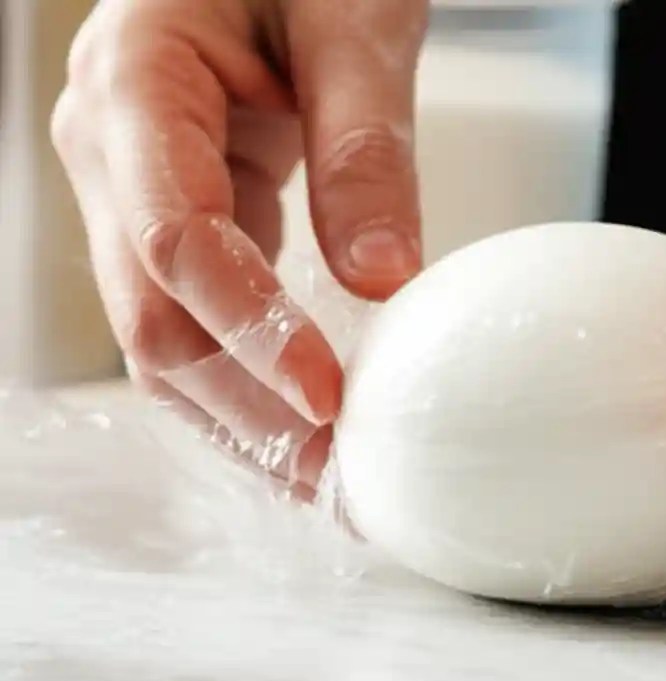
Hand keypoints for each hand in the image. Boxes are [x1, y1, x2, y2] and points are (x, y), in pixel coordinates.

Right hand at [53, 0, 427, 490]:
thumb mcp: (353, 26)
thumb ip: (363, 148)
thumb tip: (383, 282)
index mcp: (133, 84)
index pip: (176, 239)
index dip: (250, 330)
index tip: (331, 395)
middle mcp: (112, 151)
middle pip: (154, 316)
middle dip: (246, 407)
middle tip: (340, 479)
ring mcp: (135, 189)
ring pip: (166, 336)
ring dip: (245, 416)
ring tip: (329, 481)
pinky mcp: (179, 213)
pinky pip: (198, 314)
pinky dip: (250, 378)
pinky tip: (308, 423)